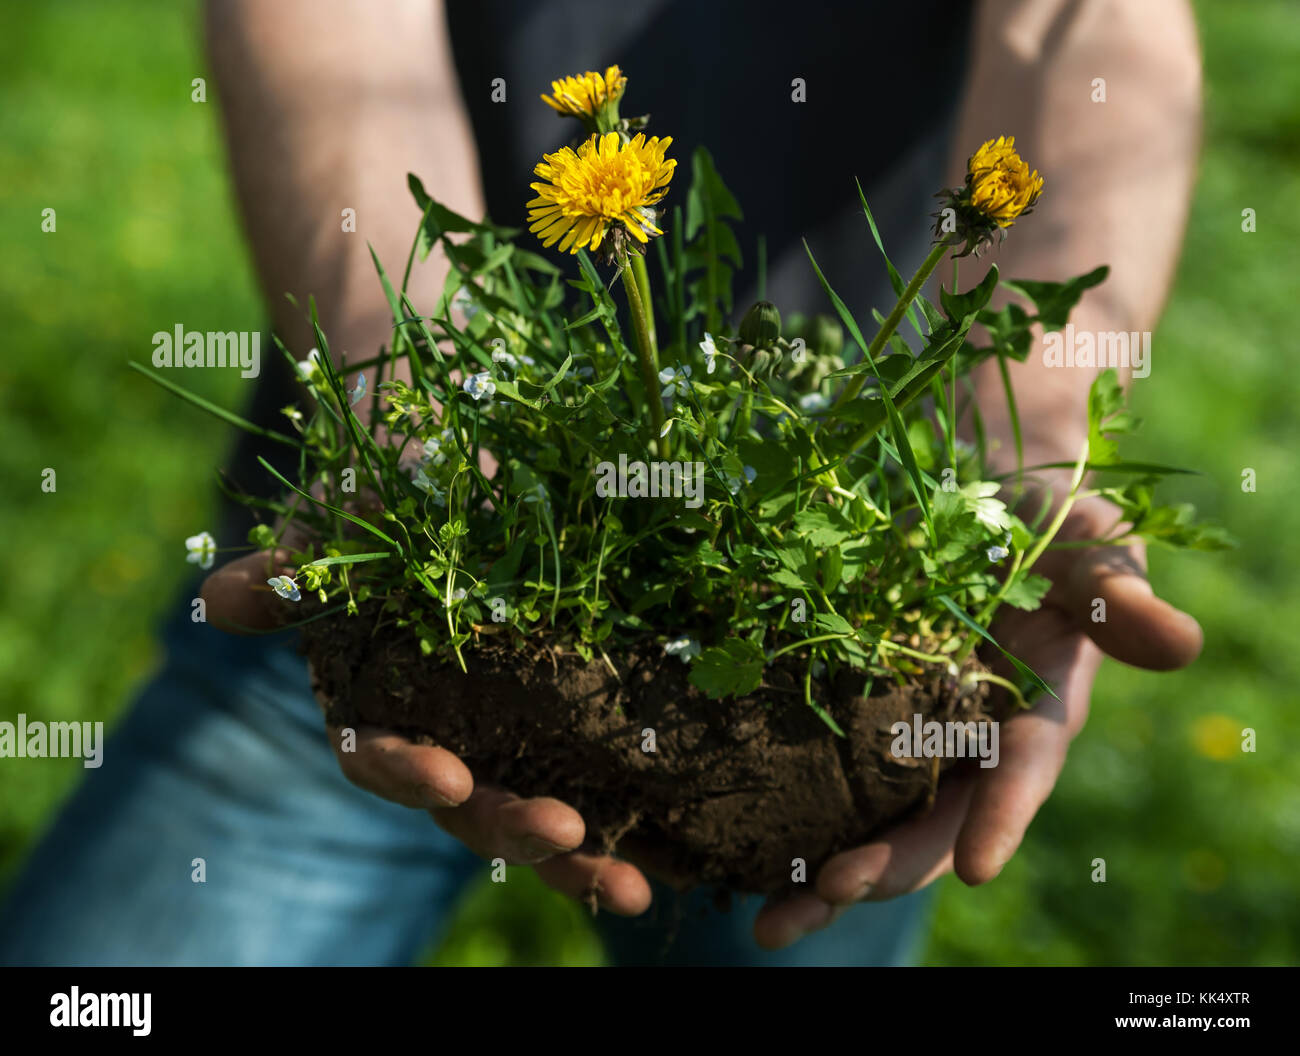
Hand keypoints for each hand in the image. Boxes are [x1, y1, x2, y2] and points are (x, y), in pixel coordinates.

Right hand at [200, 541, 652, 916]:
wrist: (460, 467)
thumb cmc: (385, 497)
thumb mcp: (339, 525)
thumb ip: (291, 573)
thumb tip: (222, 597)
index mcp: (377, 702)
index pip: (379, 756)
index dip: (407, 772)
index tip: (448, 776)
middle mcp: (442, 733)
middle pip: (469, 804)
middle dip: (511, 829)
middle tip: (565, 837)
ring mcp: (511, 731)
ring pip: (539, 808)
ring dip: (582, 856)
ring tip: (630, 886)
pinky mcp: (574, 715)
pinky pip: (602, 775)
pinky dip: (636, 815)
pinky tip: (677, 851)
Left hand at [752, 494, 1202, 949]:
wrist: (975, 514)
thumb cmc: (1046, 529)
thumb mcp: (1086, 545)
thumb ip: (1116, 592)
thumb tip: (1180, 639)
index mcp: (1037, 714)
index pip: (1024, 771)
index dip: (1002, 817)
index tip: (977, 867)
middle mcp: (974, 745)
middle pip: (935, 823)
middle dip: (886, 867)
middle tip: (826, 895)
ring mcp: (911, 741)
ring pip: (874, 822)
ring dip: (824, 877)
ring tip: (768, 923)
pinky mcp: (857, 719)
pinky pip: (824, 779)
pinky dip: (786, 819)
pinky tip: (737, 858)